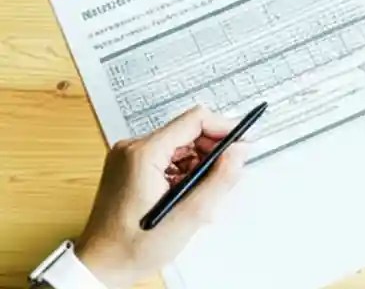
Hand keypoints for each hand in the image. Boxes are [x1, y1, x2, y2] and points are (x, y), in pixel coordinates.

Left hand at [77, 106, 248, 287]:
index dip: (224, 128)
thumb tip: (238, 152)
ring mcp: (128, 157)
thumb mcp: (188, 216)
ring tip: (199, 196)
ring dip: (198, 165)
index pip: (195, 120)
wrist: (102, 265)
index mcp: (143, 154)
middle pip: (188, 131)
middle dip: (211, 153)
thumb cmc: (133, 246)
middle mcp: (132, 149)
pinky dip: (183, 172)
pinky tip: (184, 196)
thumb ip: (219, 180)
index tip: (241, 143)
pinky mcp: (130, 167)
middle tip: (222, 179)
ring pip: (180, 145)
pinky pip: (167, 157)